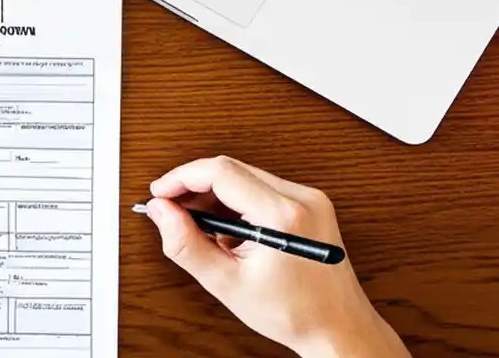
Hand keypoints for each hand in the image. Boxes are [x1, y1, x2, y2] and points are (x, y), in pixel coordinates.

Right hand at [145, 156, 407, 357]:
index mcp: (283, 215)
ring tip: (205, 234)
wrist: (338, 328)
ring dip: (216, 198)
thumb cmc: (296, 313)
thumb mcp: (228, 283)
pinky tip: (231, 235)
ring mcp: (309, 199)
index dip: (181, 178)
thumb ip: (186, 245)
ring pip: (244, 178)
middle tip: (173, 213)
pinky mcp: (309, 204)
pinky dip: (237, 205)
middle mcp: (301, 198)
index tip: (160, 193)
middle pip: (231, 170)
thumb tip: (162, 213)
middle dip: (195, 188)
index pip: (220, 172)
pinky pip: (261, 189)